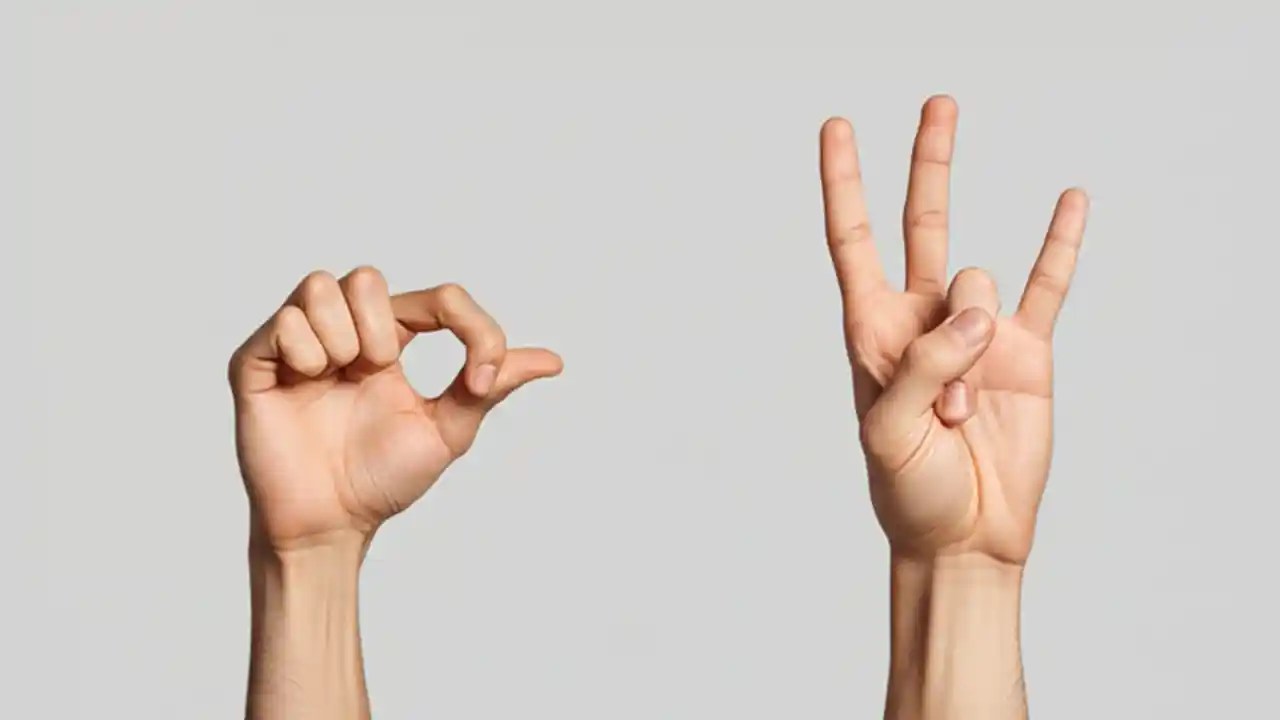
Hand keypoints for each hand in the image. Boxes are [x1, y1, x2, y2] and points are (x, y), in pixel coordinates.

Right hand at [229, 267, 561, 548]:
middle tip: (378, 374)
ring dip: (343, 338)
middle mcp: (343, 332)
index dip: (470, 326)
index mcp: (391, 342)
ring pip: (322, 286)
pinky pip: (284, 321)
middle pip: (367, 277)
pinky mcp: (256, 363)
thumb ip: (490, 386)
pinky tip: (308, 385)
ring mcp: (297, 343)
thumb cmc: (383, 480)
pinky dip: (306, 352)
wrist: (333, 524)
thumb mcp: (447, 430)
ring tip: (337, 380)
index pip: (438, 298)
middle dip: (384, 327)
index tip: (479, 379)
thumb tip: (553, 361)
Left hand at [819, 96, 1087, 564]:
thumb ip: (921, 367)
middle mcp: (921, 321)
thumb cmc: (906, 492)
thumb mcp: (884, 434)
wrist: (964, 537)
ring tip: (959, 414)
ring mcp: (974, 332)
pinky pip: (1045, 285)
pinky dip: (1058, 244)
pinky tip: (1069, 200)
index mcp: (871, 332)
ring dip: (969, 347)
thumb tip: (975, 309)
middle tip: (938, 104)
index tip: (837, 128)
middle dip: (928, 165)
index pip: (852, 242)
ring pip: (977, 283)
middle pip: (922, 224)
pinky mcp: (1024, 352)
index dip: (843, 185)